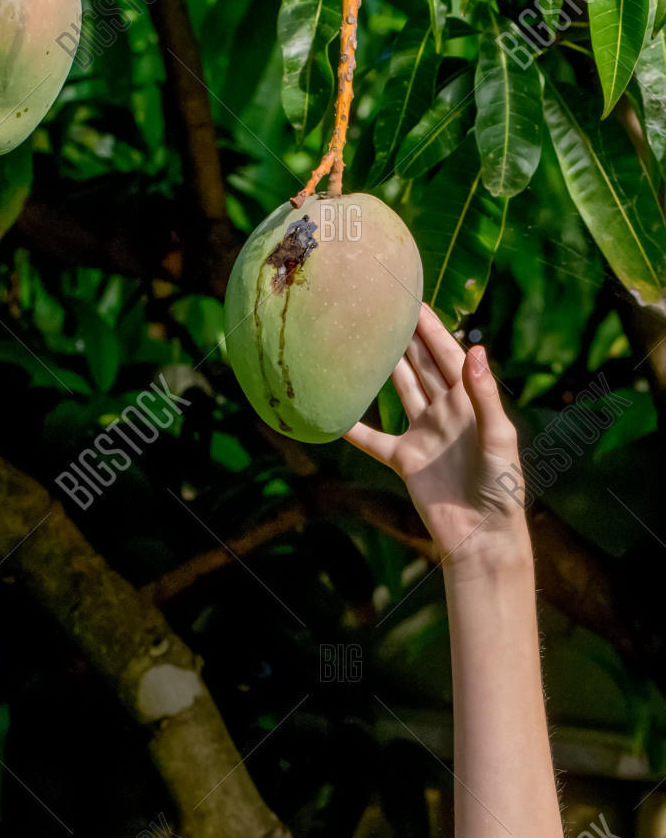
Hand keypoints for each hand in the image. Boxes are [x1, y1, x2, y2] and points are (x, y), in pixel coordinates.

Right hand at [345, 304, 525, 560]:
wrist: (482, 537)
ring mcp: (423, 434)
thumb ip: (484, 394)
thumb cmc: (501, 488)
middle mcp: (445, 412)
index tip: (413, 300)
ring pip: (400, 391)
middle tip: (383, 309)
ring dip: (384, 368)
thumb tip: (478, 348)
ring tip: (363, 340)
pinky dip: (353, 426)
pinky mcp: (404, 460)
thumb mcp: (499, 437)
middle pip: (421, 366)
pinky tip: (334, 410)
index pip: (448, 354)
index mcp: (470, 401)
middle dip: (406, 337)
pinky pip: (373, 438)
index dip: (432, 328)